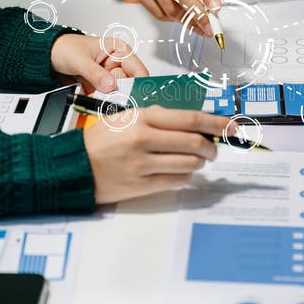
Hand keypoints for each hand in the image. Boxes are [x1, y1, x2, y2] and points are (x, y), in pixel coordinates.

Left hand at [50, 33, 147, 93]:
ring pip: (118, 95)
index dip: (138, 83)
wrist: (48, 56)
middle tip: (108, 96)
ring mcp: (109, 78)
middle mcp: (118, 64)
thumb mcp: (79, 59)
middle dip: (119, 94)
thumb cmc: (64, 48)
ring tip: (94, 95)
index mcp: (119, 50)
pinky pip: (106, 99)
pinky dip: (100, 102)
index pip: (138, 70)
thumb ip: (95, 73)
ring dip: (108, 99)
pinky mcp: (101, 88)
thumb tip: (110, 85)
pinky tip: (92, 99)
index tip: (132, 96)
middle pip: (129, 85)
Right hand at [83, 106, 232, 202]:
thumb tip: (191, 122)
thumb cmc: (100, 140)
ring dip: (200, 163)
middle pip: (194, 143)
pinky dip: (185, 176)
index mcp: (141, 118)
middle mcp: (143, 139)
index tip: (231, 127)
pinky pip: (176, 181)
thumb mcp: (125, 118)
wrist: (72, 166)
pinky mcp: (141, 186)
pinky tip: (181, 172)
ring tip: (197, 161)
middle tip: (214, 149)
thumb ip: (156, 118)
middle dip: (212, 147)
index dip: (215, 123)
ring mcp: (142, 165)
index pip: (189, 118)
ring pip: (189, 164)